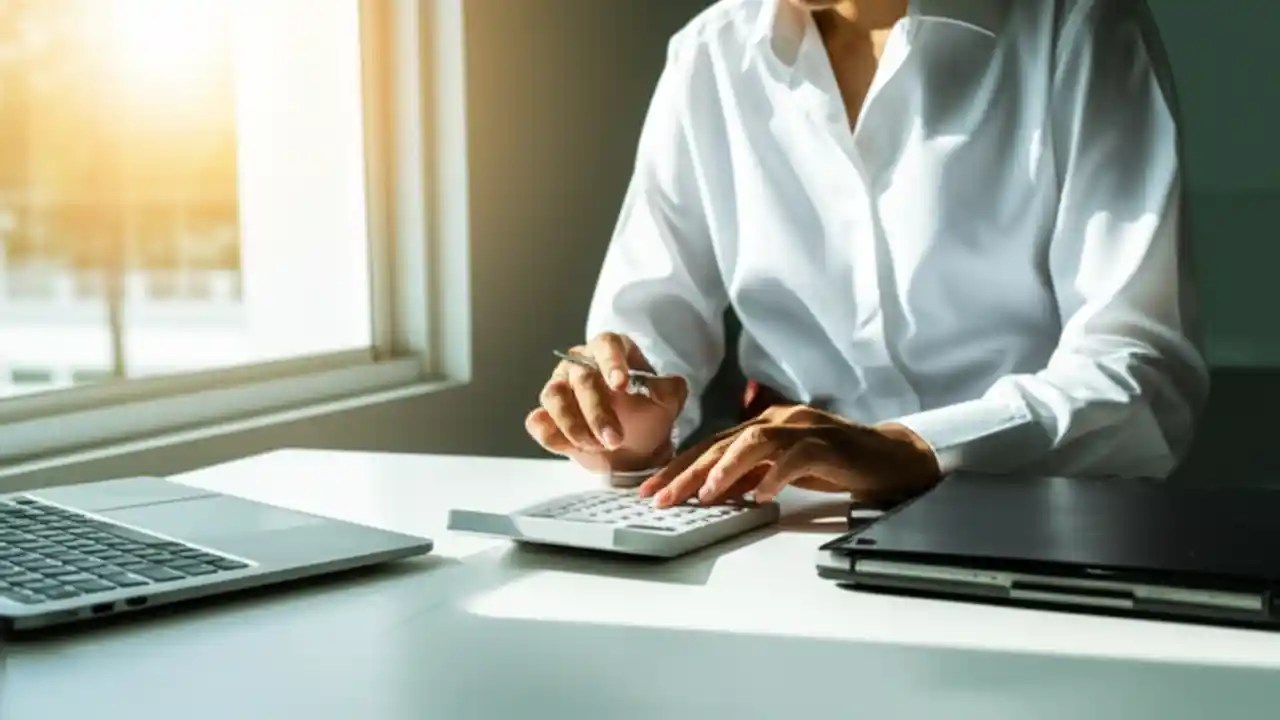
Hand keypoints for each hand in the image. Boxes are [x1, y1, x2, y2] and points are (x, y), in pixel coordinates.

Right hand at [525, 332, 687, 472]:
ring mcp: (559, 388)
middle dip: (597, 412)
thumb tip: (662, 385)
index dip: (612, 362)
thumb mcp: (668, 403)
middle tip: (615, 439)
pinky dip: (552, 436)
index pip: (606, 345)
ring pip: (554, 398)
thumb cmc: (648, 416)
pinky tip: (570, 448)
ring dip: (574, 426)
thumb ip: (669, 391)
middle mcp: (579, 364)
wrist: (633, 448)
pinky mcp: (546, 415)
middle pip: (581, 378)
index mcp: (610, 350)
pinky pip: (539, 422)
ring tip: (597, 447)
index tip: (621, 385)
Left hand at [638, 405, 940, 507]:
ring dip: (725, 469)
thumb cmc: (832, 464)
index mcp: (763, 423)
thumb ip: (748, 476)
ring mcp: (802, 428)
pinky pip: (794, 458)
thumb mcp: (780, 471)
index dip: (678, 466)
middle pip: (723, 443)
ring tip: (705, 494)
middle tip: (661, 497)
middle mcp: (777, 419)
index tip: (649, 489)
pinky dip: (774, 476)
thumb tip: (710, 492)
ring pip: (753, 443)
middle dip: (687, 471)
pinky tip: (760, 496)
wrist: (887, 459)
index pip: (711, 444)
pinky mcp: (826, 444)